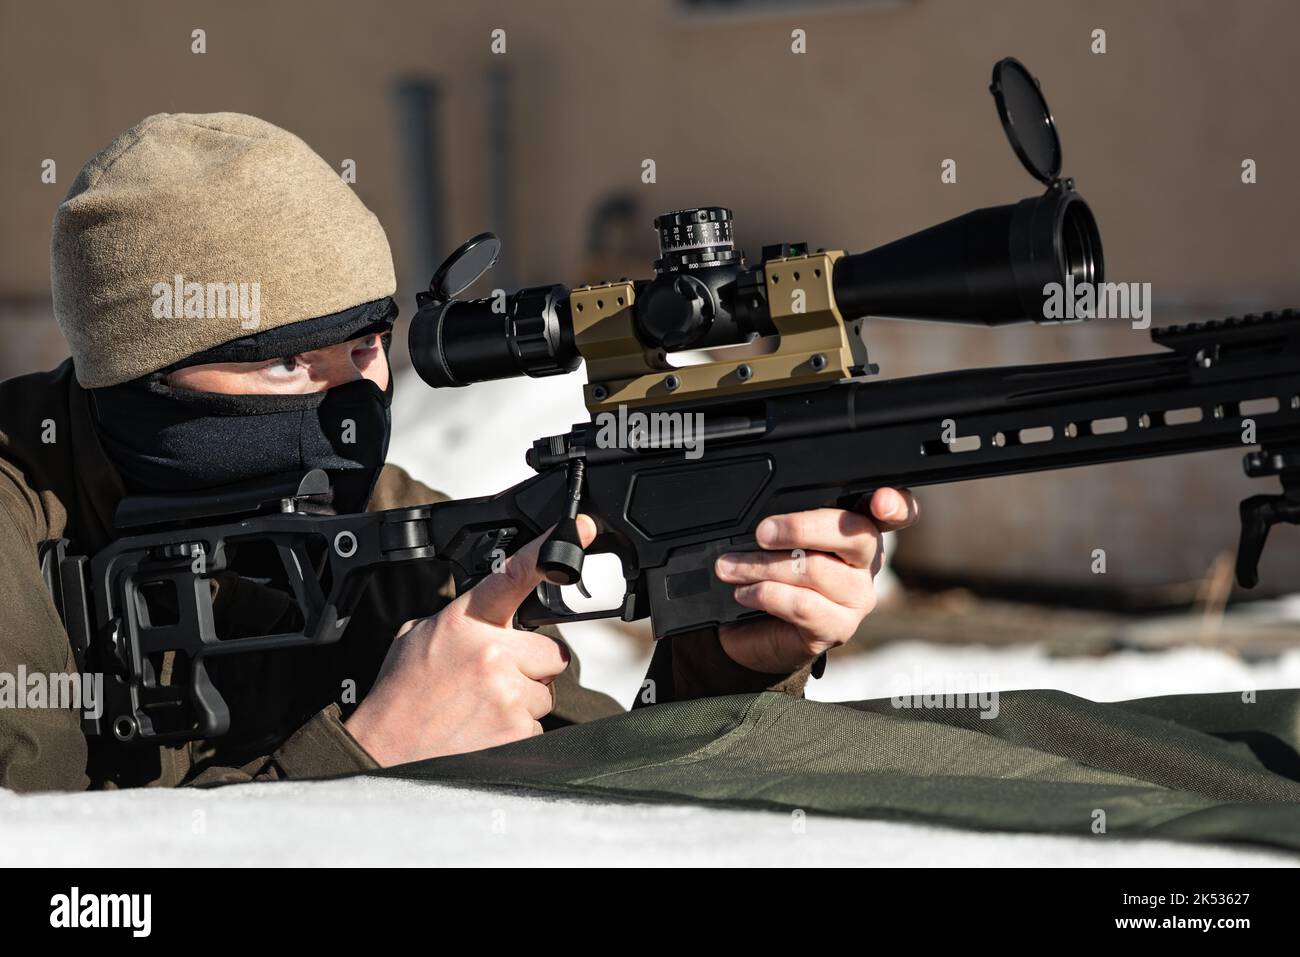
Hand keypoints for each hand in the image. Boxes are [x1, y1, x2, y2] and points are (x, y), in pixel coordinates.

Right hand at [344, 516, 596, 766]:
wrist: (384, 752)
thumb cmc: (400, 697)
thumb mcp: (418, 638)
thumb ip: (461, 620)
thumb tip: (487, 616)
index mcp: (465, 623)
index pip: (514, 576)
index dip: (548, 550)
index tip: (578, 529)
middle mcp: (491, 655)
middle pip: (551, 651)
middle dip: (531, 665)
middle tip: (494, 679)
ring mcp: (508, 695)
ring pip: (546, 691)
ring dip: (523, 699)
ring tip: (481, 708)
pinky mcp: (517, 731)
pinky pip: (538, 724)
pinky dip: (516, 729)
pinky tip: (484, 729)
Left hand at [713, 488, 917, 674]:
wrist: (753, 632)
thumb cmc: (770, 576)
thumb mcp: (775, 541)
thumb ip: (783, 521)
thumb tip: (762, 519)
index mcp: (857, 528)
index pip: (894, 510)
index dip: (895, 503)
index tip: (879, 503)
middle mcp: (866, 562)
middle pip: (855, 533)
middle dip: (802, 528)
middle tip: (762, 533)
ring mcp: (857, 598)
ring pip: (818, 570)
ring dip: (764, 566)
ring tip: (731, 567)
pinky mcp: (838, 628)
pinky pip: (805, 606)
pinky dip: (767, 595)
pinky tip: (745, 593)